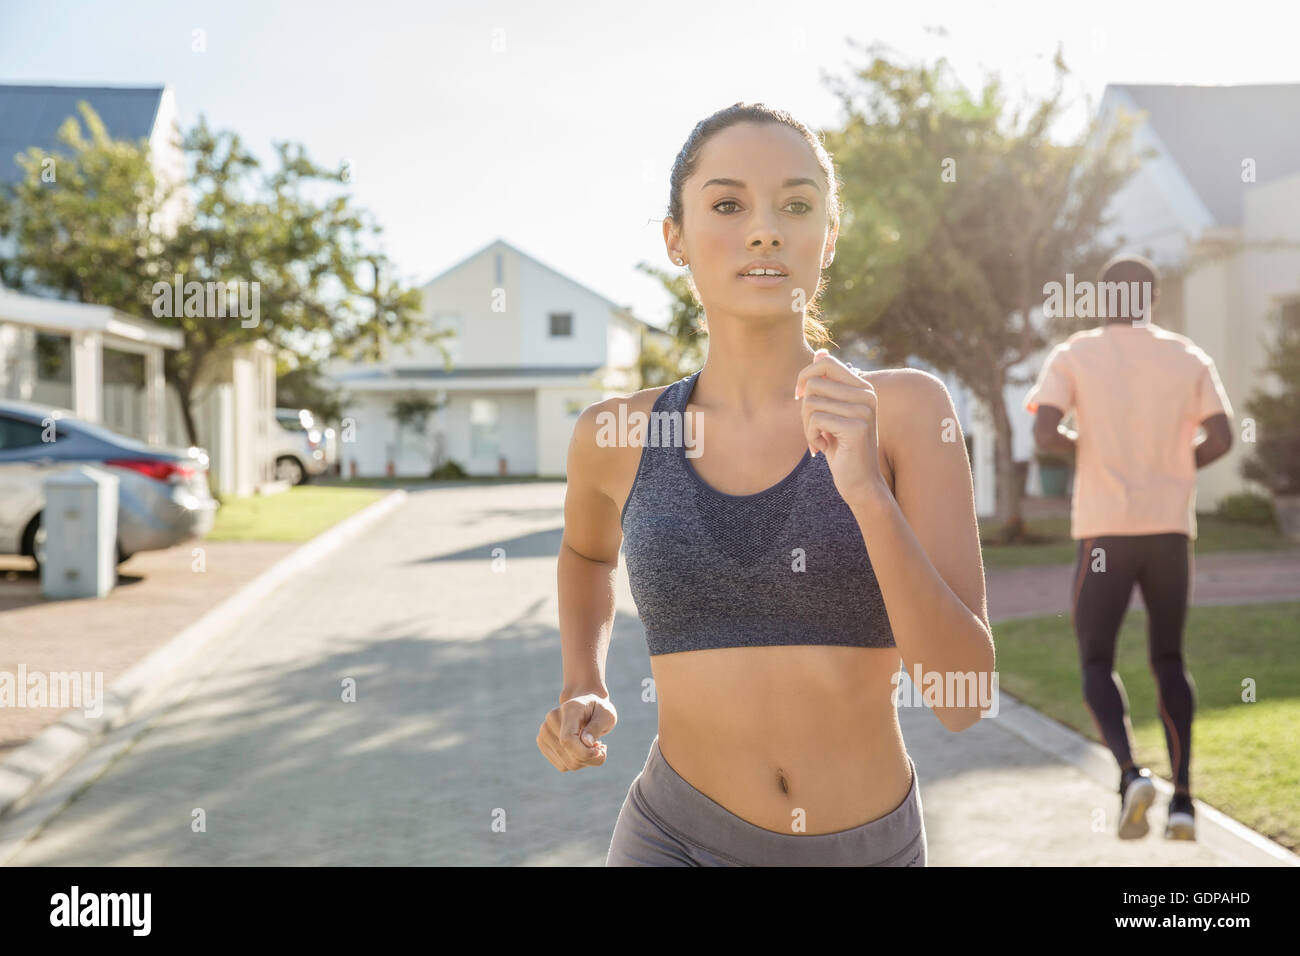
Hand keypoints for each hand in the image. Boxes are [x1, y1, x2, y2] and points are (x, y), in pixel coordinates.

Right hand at [537, 693, 616, 770]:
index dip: (584, 752)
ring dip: (584, 761)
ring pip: (567, 764)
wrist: (587, 705)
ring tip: (591, 746)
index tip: (600, 751)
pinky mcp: (543, 742)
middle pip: (568, 754)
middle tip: (600, 747)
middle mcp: (551, 719)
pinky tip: (581, 749)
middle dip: (589, 757)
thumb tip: (586, 743)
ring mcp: (544, 731)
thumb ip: (597, 727)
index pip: (568, 739)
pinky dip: (576, 762)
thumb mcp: (606, 715)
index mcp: (569, 709)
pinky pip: (562, 766)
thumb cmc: (599, 710)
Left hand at [795, 349, 890, 508]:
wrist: (860, 483)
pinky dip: (811, 437)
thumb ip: (827, 384)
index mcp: (863, 387)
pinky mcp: (856, 427)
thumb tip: (819, 351)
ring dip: (806, 426)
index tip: (800, 396)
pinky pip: (815, 420)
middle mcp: (867, 394)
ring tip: (819, 440)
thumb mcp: (832, 412)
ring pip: (811, 403)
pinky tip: (823, 448)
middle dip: (804, 409)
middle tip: (812, 429)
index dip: (805, 376)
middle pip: (813, 383)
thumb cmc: (842, 448)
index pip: (825, 362)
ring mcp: (864, 410)